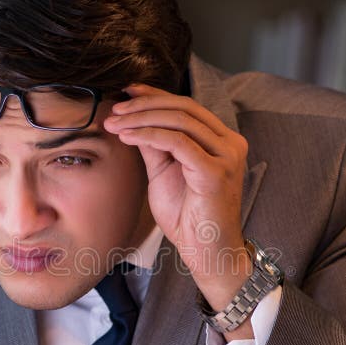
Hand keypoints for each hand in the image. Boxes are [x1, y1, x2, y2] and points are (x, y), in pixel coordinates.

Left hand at [104, 84, 253, 335]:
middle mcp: (231, 143)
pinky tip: (127, 137)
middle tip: (115, 108)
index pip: (187, 106)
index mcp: (222, 140)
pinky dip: (148, 135)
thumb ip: (154, 145)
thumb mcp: (165, 172)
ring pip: (179, 121)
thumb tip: (132, 118)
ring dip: (141, 119)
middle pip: (184, 108)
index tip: (126, 91)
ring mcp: (227, 156)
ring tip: (114, 123)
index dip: (156, 95)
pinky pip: (177, 142)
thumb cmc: (188, 218)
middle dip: (144, 104)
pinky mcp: (216, 172)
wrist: (206, 253)